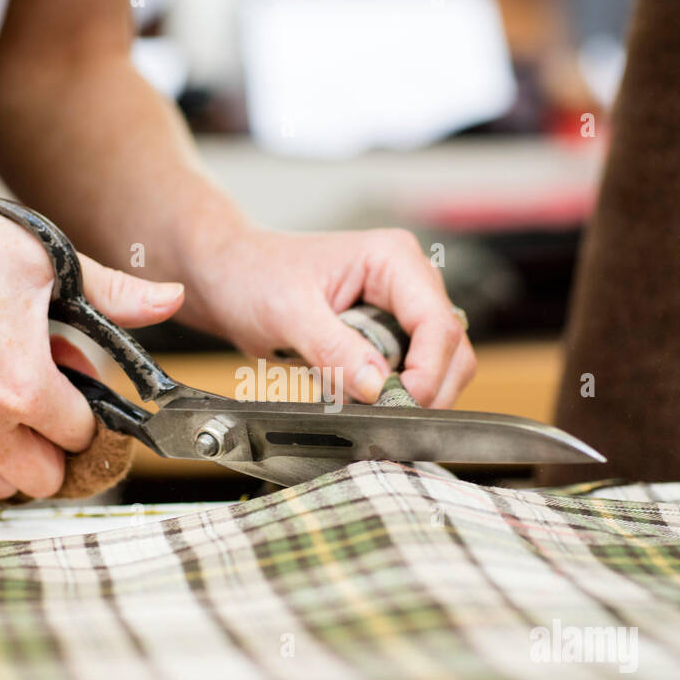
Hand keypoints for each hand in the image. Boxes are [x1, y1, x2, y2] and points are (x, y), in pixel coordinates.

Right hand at [0, 193, 182, 499]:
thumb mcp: (44, 261)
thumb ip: (114, 295)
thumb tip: (173, 298)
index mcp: (22, 389)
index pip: (82, 436)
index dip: (88, 411)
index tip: (77, 386)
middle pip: (46, 478)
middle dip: (57, 446)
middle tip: (47, 403)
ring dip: (13, 455)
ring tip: (5, 400)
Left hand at [178, 226, 473, 407]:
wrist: (229, 277)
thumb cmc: (253, 277)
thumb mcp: (289, 313)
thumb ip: (334, 349)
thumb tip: (379, 388)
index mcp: (394, 260)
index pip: (438, 324)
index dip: (428, 372)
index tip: (401, 406)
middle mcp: (408, 282)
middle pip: (451, 349)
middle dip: (426, 389)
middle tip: (385, 419)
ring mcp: (401, 311)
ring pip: (437, 367)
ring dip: (408, 396)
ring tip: (360, 406)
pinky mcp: (388, 337)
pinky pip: (408, 376)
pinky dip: (390, 397)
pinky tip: (354, 399)